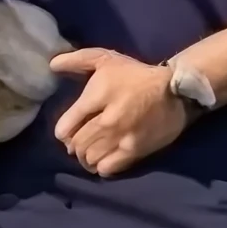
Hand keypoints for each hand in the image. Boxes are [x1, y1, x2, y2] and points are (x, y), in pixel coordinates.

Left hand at [49, 47, 187, 176]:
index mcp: (98, 95)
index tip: (67, 131)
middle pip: (76, 144)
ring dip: (85, 156)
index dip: (62, 131)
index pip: (66, 126)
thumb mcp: (105, 59)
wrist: (174, 91)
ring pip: (90, 158)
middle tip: (79, 141)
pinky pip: (108, 168)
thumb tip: (52, 65)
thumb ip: (76, 60)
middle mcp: (107, 119)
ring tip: (90, 150)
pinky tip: (103, 159)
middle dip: (73, 145)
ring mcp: (122, 137)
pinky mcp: (135, 151)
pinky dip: (100, 167)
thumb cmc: (136, 74)